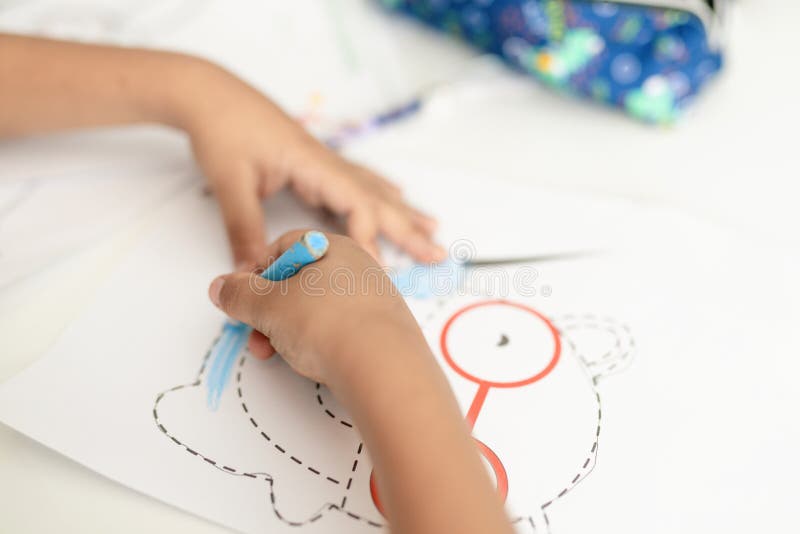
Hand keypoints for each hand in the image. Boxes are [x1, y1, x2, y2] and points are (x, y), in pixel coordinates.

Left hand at [179, 62, 443, 267]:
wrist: (210, 93)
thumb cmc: (222, 128)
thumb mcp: (230, 181)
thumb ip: (243, 228)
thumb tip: (251, 270)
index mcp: (312, 163)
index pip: (355, 204)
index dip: (366, 238)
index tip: (371, 270)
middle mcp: (327, 162)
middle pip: (378, 198)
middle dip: (409, 228)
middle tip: (438, 252)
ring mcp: (324, 160)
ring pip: (374, 188)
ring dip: (403, 211)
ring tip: (432, 227)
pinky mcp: (315, 161)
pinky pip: (359, 179)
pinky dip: (382, 191)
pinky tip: (396, 192)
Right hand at [207, 230, 423, 382]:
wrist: (383, 366)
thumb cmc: (326, 322)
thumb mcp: (268, 306)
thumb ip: (239, 294)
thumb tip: (220, 287)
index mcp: (332, 246)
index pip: (283, 247)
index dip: (256, 273)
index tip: (242, 299)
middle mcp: (357, 266)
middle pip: (299, 282)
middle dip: (269, 312)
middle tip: (256, 337)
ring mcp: (374, 299)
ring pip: (318, 310)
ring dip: (289, 331)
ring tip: (281, 355)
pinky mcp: (383, 330)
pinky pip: (342, 330)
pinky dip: (321, 343)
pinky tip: (315, 362)